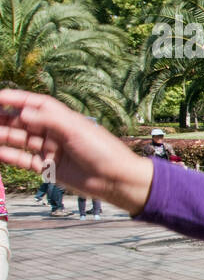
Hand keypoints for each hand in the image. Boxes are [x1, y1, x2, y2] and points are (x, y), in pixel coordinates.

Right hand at [0, 90, 154, 214]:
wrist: (116, 180)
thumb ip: (48, 120)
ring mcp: (49, 150)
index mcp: (63, 119)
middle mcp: (54, 132)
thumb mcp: (76, 130)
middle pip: (22, 121)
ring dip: (1, 135)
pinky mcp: (47, 167)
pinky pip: (21, 159)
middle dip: (3, 117)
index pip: (34, 104)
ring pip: (18, 139)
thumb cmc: (103, 151)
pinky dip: (7, 154)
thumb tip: (23, 113)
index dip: (15, 99)